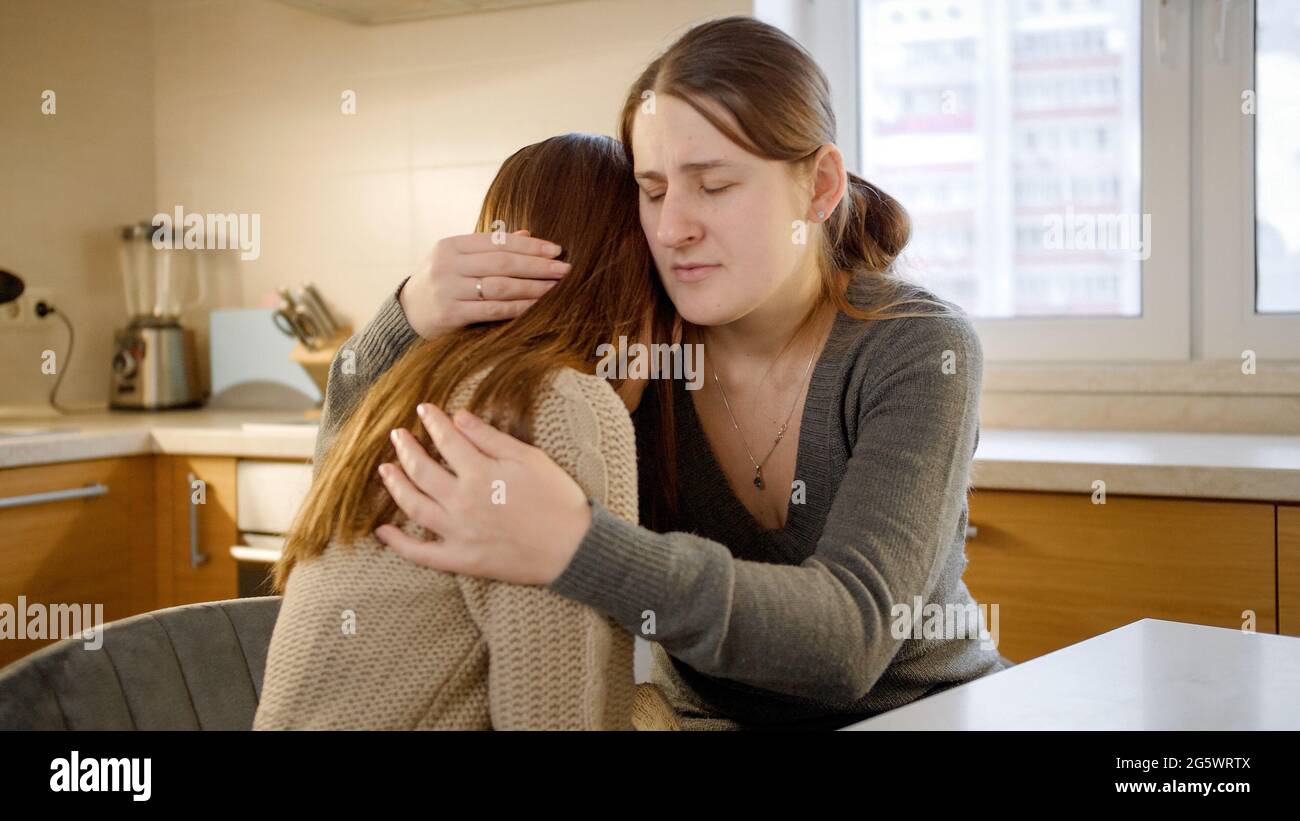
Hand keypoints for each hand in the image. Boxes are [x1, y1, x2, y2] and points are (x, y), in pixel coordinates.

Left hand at [373, 403, 592, 584]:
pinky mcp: (461, 559)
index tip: (423, 410)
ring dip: (395, 486)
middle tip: (397, 435)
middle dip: (406, 449)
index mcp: (480, 474)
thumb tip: (459, 417)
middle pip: (421, 470)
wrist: (573, 548)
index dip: (432, 422)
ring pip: (414, 506)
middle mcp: (462, 502)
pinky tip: (383, 531)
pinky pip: (421, 554)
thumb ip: (490, 438)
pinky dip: (398, 544)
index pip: (446, 440)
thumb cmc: (557, 499)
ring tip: (385, 470)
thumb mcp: (529, 458)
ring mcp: (458, 533)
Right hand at [400, 229, 571, 338]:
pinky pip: (493, 310)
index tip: (557, 250)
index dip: (530, 246)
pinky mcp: (450, 314)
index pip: (497, 241)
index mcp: (451, 245)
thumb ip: (489, 248)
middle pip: (502, 262)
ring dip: (533, 288)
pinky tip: (538, 307)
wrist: (407, 314)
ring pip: (500, 286)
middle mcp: (447, 265)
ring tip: (557, 288)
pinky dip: (519, 308)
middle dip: (538, 266)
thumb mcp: (458, 260)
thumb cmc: (441, 283)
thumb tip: (527, 234)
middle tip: (565, 269)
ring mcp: (447, 290)